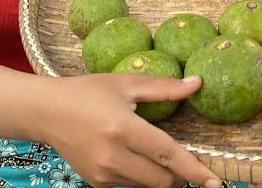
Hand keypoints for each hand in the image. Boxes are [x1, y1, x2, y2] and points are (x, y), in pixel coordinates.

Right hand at [42, 73, 223, 187]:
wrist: (45, 112)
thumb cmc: (86, 92)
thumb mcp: (125, 83)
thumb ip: (164, 88)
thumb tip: (197, 84)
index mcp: (122, 129)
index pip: (168, 155)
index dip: (195, 171)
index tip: (216, 183)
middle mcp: (113, 157)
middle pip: (162, 180)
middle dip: (181, 175)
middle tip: (186, 159)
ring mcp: (103, 174)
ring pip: (148, 186)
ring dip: (161, 176)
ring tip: (156, 153)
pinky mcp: (96, 183)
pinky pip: (131, 185)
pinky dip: (141, 176)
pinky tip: (133, 155)